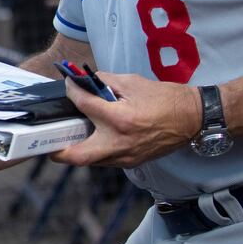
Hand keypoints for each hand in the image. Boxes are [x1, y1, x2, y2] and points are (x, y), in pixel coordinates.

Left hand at [51, 73, 201, 168]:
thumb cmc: (165, 98)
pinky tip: (91, 137)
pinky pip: (105, 160)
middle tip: (49, 138)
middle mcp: (120, 143)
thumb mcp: (133, 82)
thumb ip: (105, 82)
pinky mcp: (132, 162)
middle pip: (78, 156)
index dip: (71, 92)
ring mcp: (126, 157)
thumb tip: (85, 81)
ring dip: (76, 150)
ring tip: (68, 135)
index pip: (84, 105)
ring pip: (90, 161)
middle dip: (58, 150)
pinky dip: (94, 150)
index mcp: (120, 119)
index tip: (68, 85)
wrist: (193, 118)